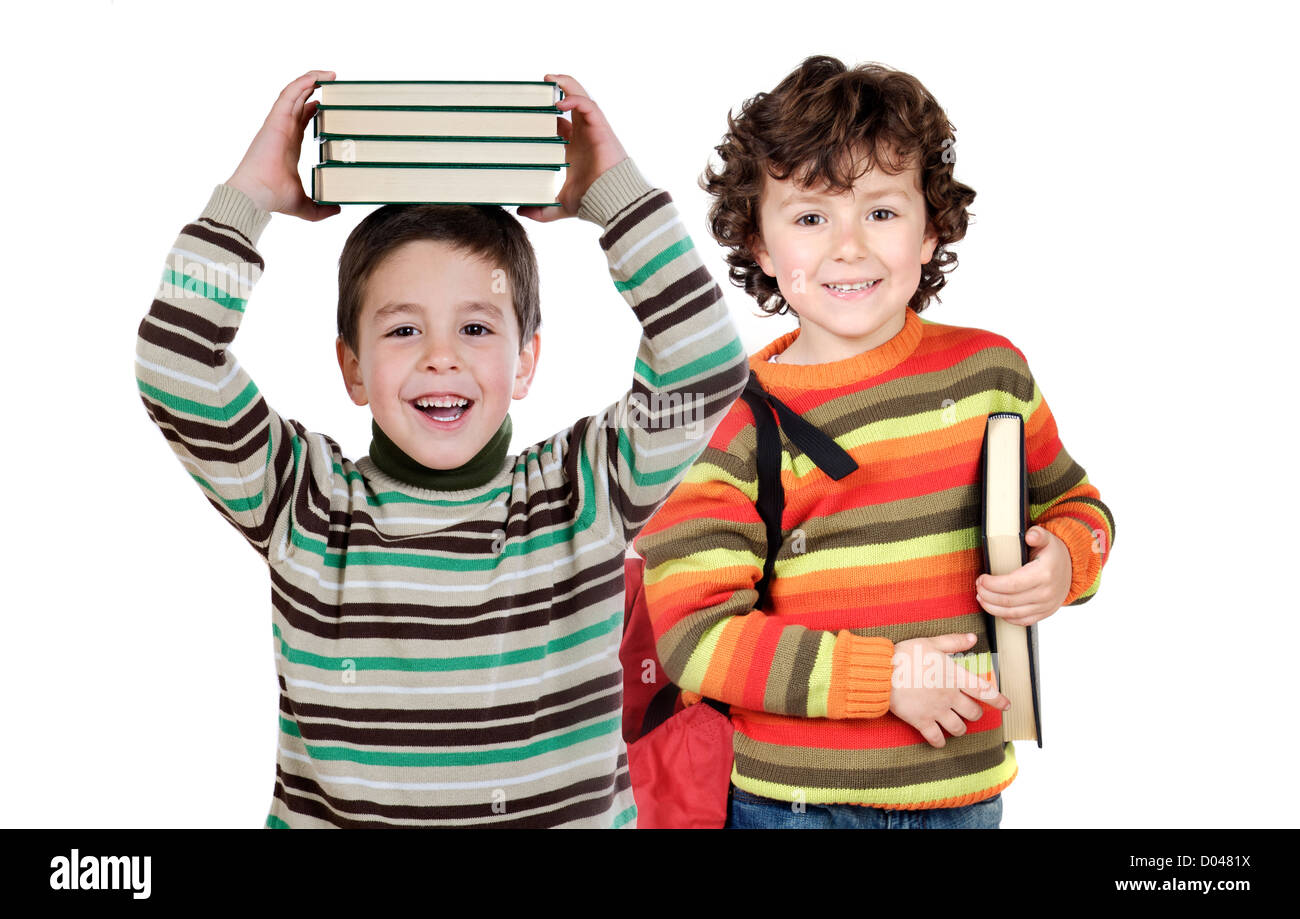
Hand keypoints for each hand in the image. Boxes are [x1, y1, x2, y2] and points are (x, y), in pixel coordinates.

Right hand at [226, 70, 340, 221]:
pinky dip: (303, 82)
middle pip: (298, 102)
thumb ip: (321, 208)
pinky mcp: (276, 119)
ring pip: (294, 93)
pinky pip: (290, 93)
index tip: (325, 105)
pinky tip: (318, 77)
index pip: (300, 120)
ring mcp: (279, 123)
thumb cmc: (273, 198)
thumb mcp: (306, 205)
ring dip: (311, 80)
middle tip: (333, 83)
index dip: (313, 109)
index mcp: (288, 144)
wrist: (257, 196)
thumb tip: (337, 209)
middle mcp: (283, 130)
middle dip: (313, 90)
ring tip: (331, 75)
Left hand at [516, 73, 627, 222]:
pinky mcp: (601, 128)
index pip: (560, 123)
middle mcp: (584, 135)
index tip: (528, 111)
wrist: (612, 201)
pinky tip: (559, 102)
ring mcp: (593, 129)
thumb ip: (541, 210)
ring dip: (567, 85)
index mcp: (575, 148)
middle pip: (572, 103)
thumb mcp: (560, 205)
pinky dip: (575, 99)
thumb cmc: (593, 200)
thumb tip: (519, 212)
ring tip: (549, 78)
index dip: (545, 115)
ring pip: (581, 97)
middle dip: (558, 89)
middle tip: (540, 83)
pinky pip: (589, 105)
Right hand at [889, 633, 1009, 748]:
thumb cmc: (905, 655)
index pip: (983, 690)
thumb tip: (973, 638)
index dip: (998, 699)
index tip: (1007, 705)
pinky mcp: (921, 721)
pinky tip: (939, 740)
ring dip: (960, 729)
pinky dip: (940, 741)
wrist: (882, 672)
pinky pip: (936, 738)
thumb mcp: (931, 642)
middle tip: (971, 713)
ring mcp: (936, 710)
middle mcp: (949, 696)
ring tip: (957, 727)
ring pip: (958, 728)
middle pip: (973, 713)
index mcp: (954, 677)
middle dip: (975, 715)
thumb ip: (953, 642)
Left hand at [976, 525, 1071, 626]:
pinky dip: (1007, 618)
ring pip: (1014, 614)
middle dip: (988, 595)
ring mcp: (1046, 605)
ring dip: (993, 608)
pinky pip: (1023, 621)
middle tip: (978, 587)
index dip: (992, 584)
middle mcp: (1046, 593)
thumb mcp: (1047, 539)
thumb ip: (1037, 534)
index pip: (1012, 584)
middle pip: (1009, 601)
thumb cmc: (1053, 553)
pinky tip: (996, 609)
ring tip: (981, 598)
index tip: (981, 579)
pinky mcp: (1045, 613)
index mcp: (1044, 574)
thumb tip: (1030, 535)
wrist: (1071, 569)